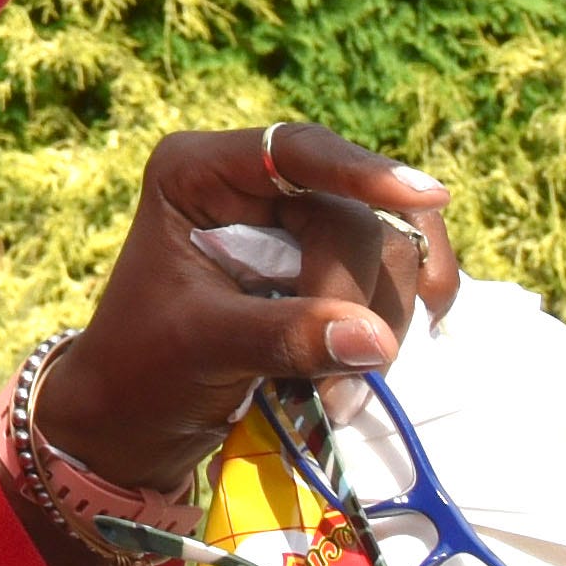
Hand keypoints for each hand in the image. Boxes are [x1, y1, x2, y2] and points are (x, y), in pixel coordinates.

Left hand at [36, 123, 460, 501]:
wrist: (137, 415)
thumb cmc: (143, 368)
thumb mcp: (201, 347)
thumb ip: (282, 335)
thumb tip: (376, 338)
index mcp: (197, 173)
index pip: (292, 150)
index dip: (362, 170)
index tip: (429, 193)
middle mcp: (254, 184)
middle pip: (351, 216)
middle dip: (353, 302)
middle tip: (332, 390)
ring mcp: (297, 222)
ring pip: (389, 248)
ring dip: (380, 325)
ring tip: (335, 397)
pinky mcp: (330, 264)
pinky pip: (402, 268)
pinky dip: (405, 313)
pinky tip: (388, 357)